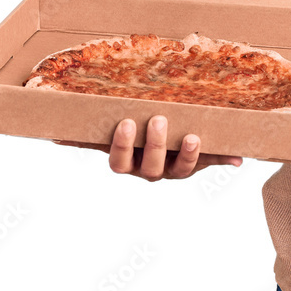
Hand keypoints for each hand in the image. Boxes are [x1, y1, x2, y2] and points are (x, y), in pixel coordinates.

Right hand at [53, 117, 242, 179]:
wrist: (164, 145)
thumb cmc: (132, 136)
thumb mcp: (111, 135)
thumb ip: (83, 138)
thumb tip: (51, 135)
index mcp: (129, 163)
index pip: (119, 162)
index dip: (122, 146)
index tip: (126, 124)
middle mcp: (151, 171)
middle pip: (150, 166)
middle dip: (153, 144)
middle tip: (157, 119)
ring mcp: (176, 170)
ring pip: (181, 169)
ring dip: (188, 154)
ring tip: (193, 135)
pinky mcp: (199, 163)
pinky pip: (213, 162)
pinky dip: (226, 159)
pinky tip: (239, 157)